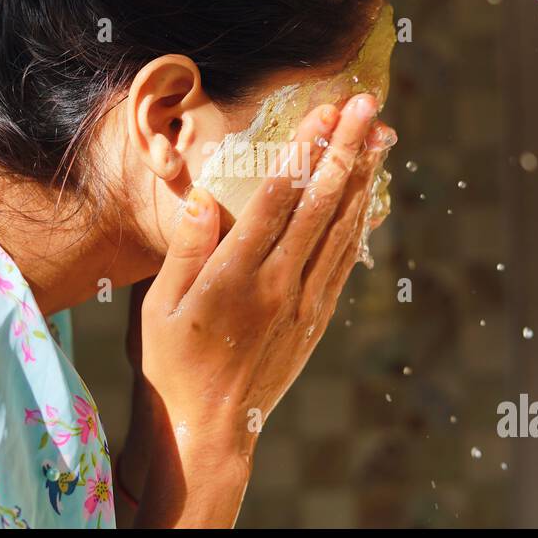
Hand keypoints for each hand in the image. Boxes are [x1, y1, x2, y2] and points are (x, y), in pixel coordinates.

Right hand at [133, 94, 393, 525]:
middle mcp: (278, 285)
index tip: (321, 112)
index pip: (277, 199)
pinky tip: (370, 197)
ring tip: (380, 136)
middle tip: (364, 105)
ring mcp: (303, 303)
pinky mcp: (315, 320)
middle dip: (345, 148)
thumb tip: (203, 197)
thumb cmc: (170, 366)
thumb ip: (184, 250)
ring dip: (363, 178)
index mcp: (235, 277)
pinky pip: (345, 262)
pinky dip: (360, 224)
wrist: (207, 432)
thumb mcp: (157, 308)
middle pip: (320, 204)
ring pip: (342, 229)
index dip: (303, 151)